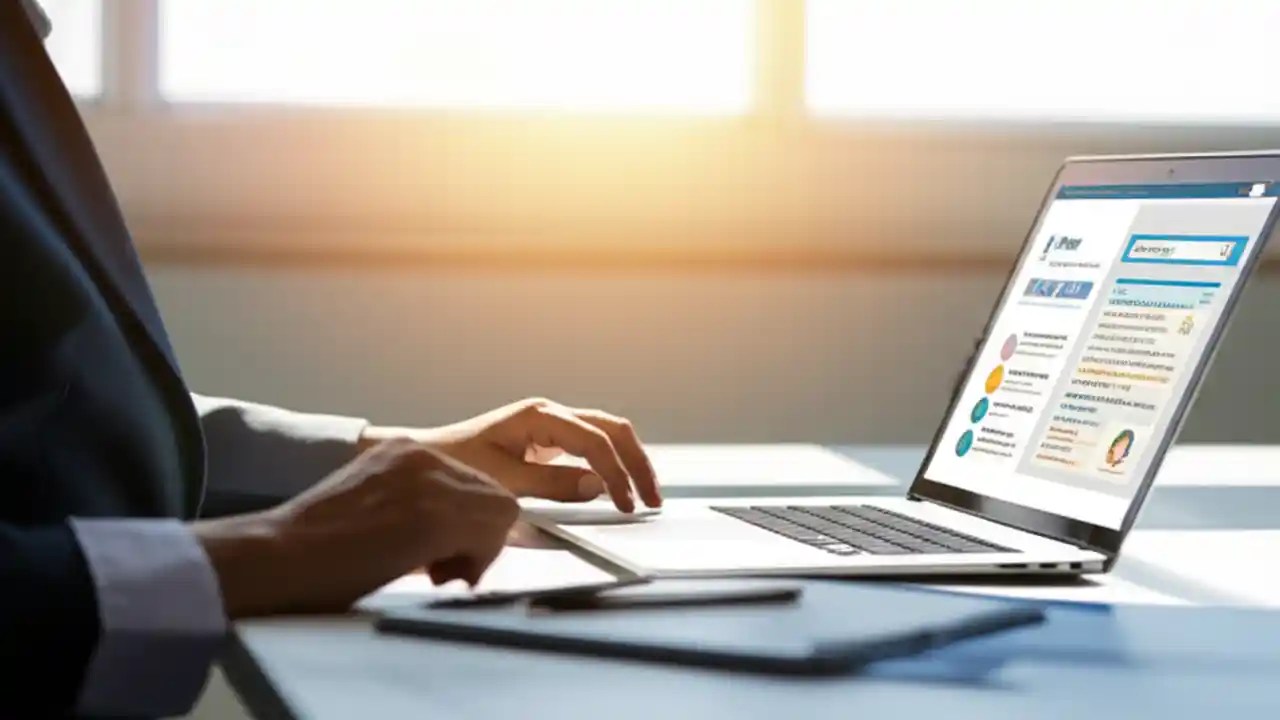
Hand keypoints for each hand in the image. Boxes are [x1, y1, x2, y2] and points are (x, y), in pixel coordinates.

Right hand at [193, 439, 518, 616]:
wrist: (275, 556)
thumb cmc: (314, 549)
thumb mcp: (374, 507)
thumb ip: (416, 507)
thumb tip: (459, 539)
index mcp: (406, 451)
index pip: (475, 486)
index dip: (469, 528)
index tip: (440, 557)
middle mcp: (422, 455)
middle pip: (494, 497)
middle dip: (478, 539)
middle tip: (439, 570)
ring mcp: (429, 480)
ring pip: (499, 515)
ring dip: (475, 553)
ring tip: (430, 573)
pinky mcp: (433, 515)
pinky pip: (489, 535)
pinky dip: (472, 563)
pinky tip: (430, 575)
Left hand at [361, 398, 660, 512]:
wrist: (427, 459)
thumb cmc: (456, 467)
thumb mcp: (502, 481)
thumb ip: (551, 484)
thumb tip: (597, 486)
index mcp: (539, 416)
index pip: (594, 441)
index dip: (616, 474)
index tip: (626, 505)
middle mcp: (550, 415)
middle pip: (612, 429)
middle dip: (636, 462)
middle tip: (652, 498)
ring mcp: (551, 425)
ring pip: (607, 433)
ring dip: (629, 461)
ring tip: (645, 494)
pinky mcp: (548, 440)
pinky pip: (592, 445)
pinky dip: (612, 463)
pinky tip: (620, 486)